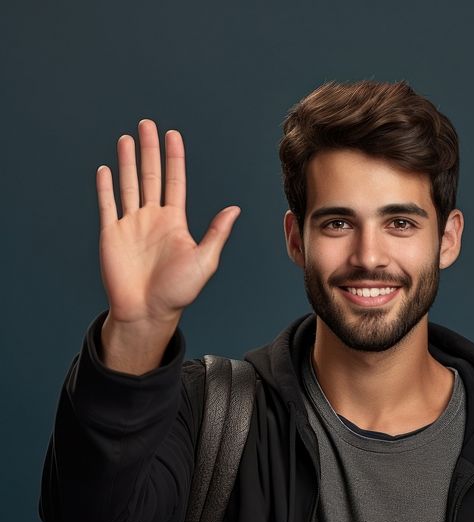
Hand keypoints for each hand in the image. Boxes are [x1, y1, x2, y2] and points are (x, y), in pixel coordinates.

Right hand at [96, 119, 239, 332]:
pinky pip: (107, 205)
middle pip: (150, 176)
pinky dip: (105, 187)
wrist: (147, 312)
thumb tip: (234, 209)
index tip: (173, 135)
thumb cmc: (178, 292)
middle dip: (149, 150)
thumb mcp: (204, 260)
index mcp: (174, 222)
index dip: (174, 158)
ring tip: (127, 138)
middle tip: (147, 124)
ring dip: (127, 161)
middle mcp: (152, 219)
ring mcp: (131, 225)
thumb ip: (216, 233)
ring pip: (128, 185)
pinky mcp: (112, 235)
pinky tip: (106, 169)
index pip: (174, 182)